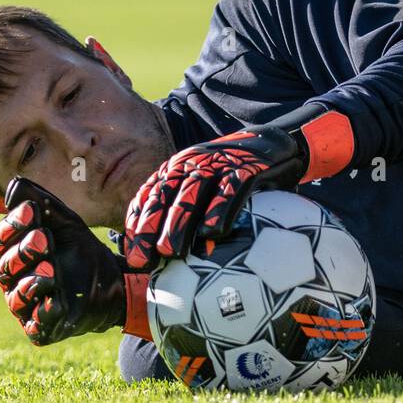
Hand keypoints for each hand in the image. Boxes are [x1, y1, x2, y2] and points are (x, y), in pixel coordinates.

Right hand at [0, 177, 145, 344]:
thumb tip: (15, 183)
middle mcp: (14, 281)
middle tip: (44, 239)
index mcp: (14, 253)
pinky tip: (56, 301)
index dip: (13, 225)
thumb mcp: (67, 224)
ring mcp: (27, 306)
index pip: (2, 240)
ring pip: (17, 297)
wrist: (115, 281)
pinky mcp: (43, 328)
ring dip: (32, 283)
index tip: (32, 210)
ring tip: (50, 270)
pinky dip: (44, 314)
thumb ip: (43, 205)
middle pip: (6, 267)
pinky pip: (36, 325)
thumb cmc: (82, 250)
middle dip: (24, 251)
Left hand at [122, 125, 307, 269]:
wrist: (269, 143)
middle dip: (151, 229)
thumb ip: (182, 207)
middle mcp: (193, 163)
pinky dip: (219, 211)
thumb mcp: (202, 183)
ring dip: (179, 223)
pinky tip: (212, 234)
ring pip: (192, 193)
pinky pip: (229, 190)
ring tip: (172, 252)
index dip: (138, 226)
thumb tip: (162, 251)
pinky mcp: (245, 168)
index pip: (149, 196)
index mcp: (177, 168)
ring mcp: (219, 164)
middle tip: (145, 259)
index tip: (133, 256)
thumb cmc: (230, 175)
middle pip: (165, 196)